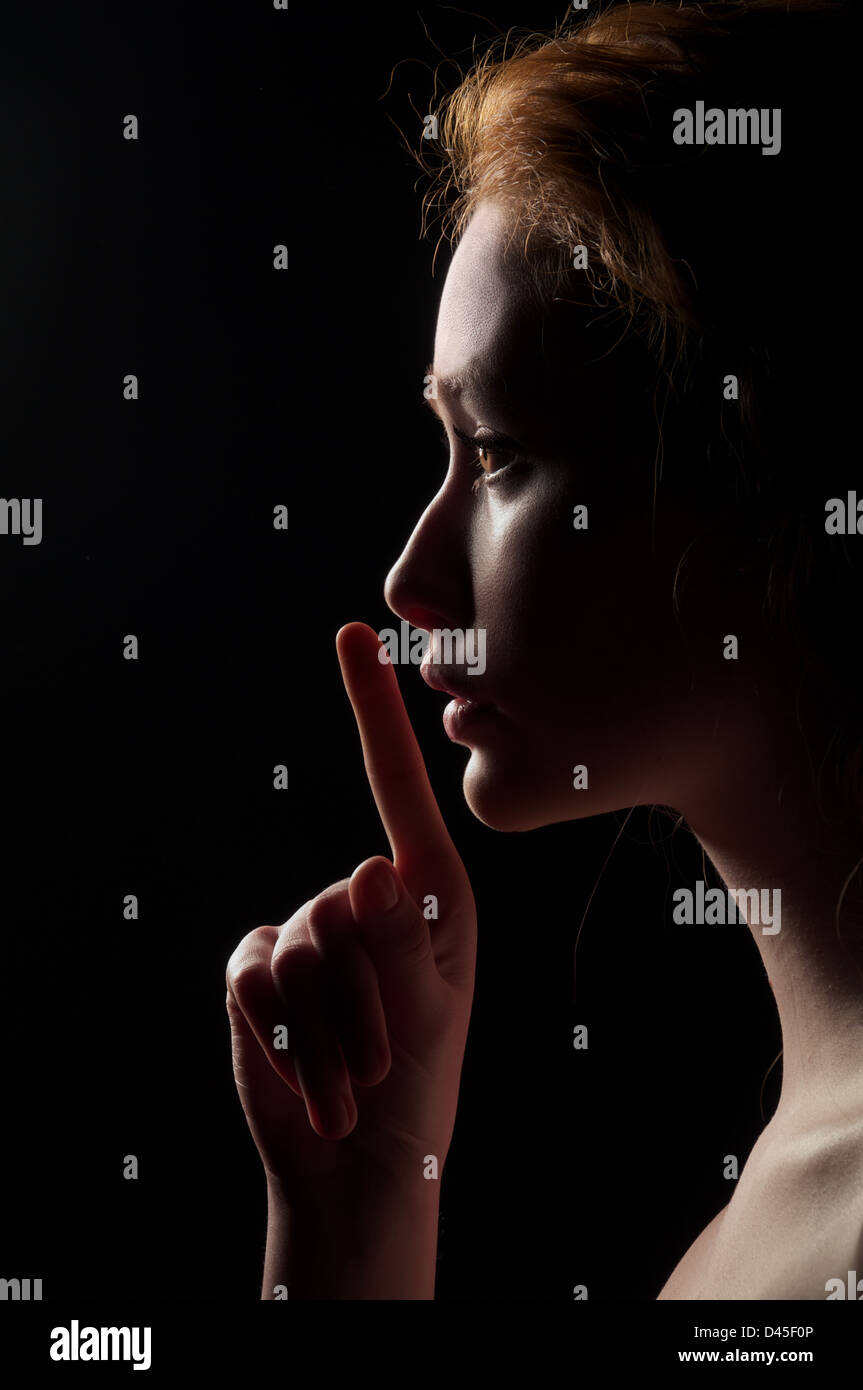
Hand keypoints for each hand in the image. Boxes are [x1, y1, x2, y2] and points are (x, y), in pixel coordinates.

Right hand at [225, 621, 477, 1199]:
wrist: (358, 1164)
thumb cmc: (417, 1086)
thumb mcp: (430, 1017)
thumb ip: (405, 944)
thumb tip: (366, 868)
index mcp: (426, 890)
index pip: (396, 783)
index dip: (375, 707)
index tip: (360, 632)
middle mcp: (364, 898)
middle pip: (341, 905)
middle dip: (362, 999)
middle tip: (383, 1058)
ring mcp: (307, 931)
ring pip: (299, 950)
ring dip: (326, 1030)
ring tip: (353, 1078)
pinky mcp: (259, 969)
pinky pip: (255, 978)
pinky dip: (286, 1038)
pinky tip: (310, 1077)